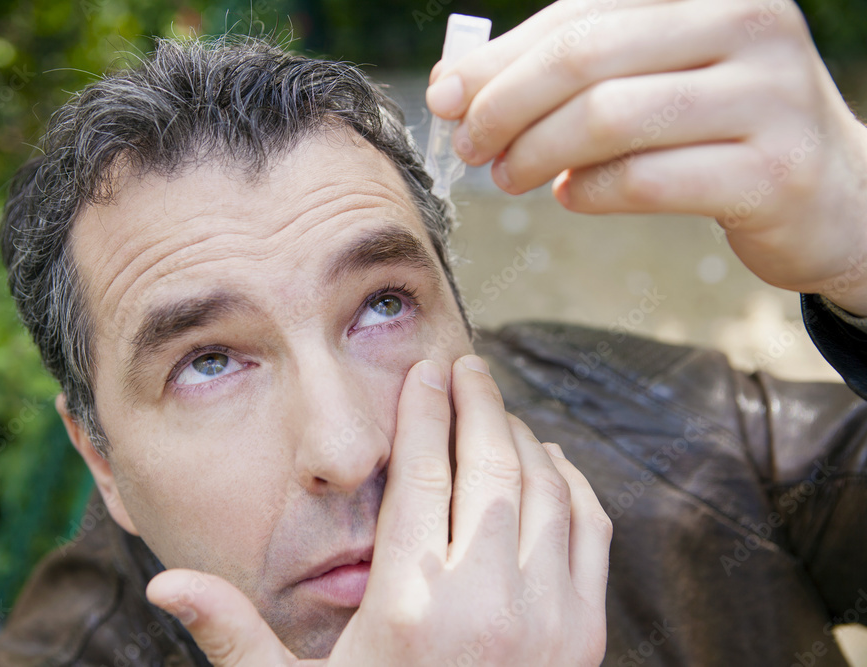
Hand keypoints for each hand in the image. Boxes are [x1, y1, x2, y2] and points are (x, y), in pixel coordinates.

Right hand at [147, 356, 611, 665]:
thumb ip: (233, 636)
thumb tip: (162, 584)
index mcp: (408, 607)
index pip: (423, 474)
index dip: (423, 412)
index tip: (424, 370)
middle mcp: (485, 603)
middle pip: (490, 465)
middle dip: (477, 403)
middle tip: (465, 365)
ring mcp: (547, 619)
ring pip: (544, 489)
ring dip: (522, 438)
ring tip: (497, 409)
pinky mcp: (586, 637)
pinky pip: (589, 531)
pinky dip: (572, 484)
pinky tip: (549, 464)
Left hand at [427, 0, 866, 314]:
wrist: (836, 194)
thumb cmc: (723, 130)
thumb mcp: (656, 76)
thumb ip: (570, 71)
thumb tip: (454, 83)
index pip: (578, 12)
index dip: (498, 58)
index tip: (446, 98)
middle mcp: (748, 23)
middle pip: (584, 56)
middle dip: (504, 106)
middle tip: (469, 148)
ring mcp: (770, 97)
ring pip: (610, 117)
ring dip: (537, 153)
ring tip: (508, 178)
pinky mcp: (774, 173)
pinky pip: (648, 179)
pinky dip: (591, 192)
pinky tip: (570, 198)